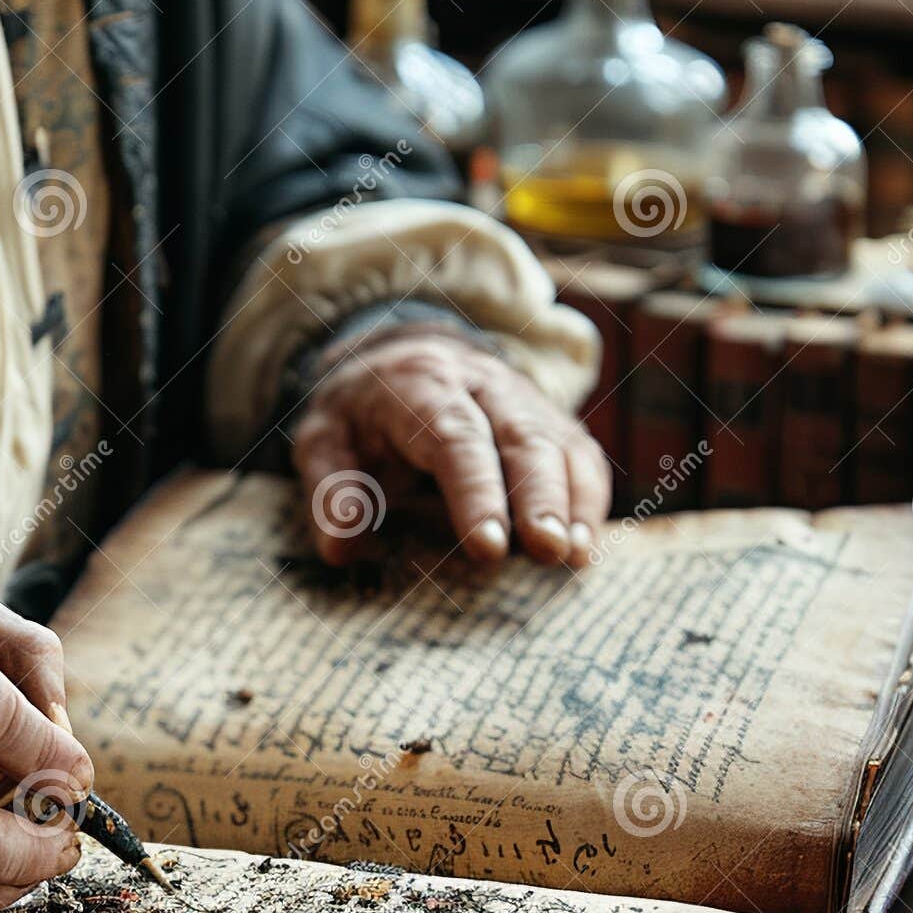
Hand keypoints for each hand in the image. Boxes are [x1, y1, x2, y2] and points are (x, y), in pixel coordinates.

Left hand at [291, 331, 610, 567]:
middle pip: (521, 436)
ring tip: (573, 555)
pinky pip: (580, 454)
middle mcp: (481, 384)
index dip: (475, 490)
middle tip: (547, 551)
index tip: (488, 546)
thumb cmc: (360, 415)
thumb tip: (341, 546)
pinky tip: (585, 546)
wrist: (400, 357)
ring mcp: (523, 399)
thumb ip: (332, 488)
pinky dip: (588, 498)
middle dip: (538, 495)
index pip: (455, 436)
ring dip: (572, 500)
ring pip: (560, 442)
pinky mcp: (549, 421)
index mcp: (421, 387)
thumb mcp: (323, 439)